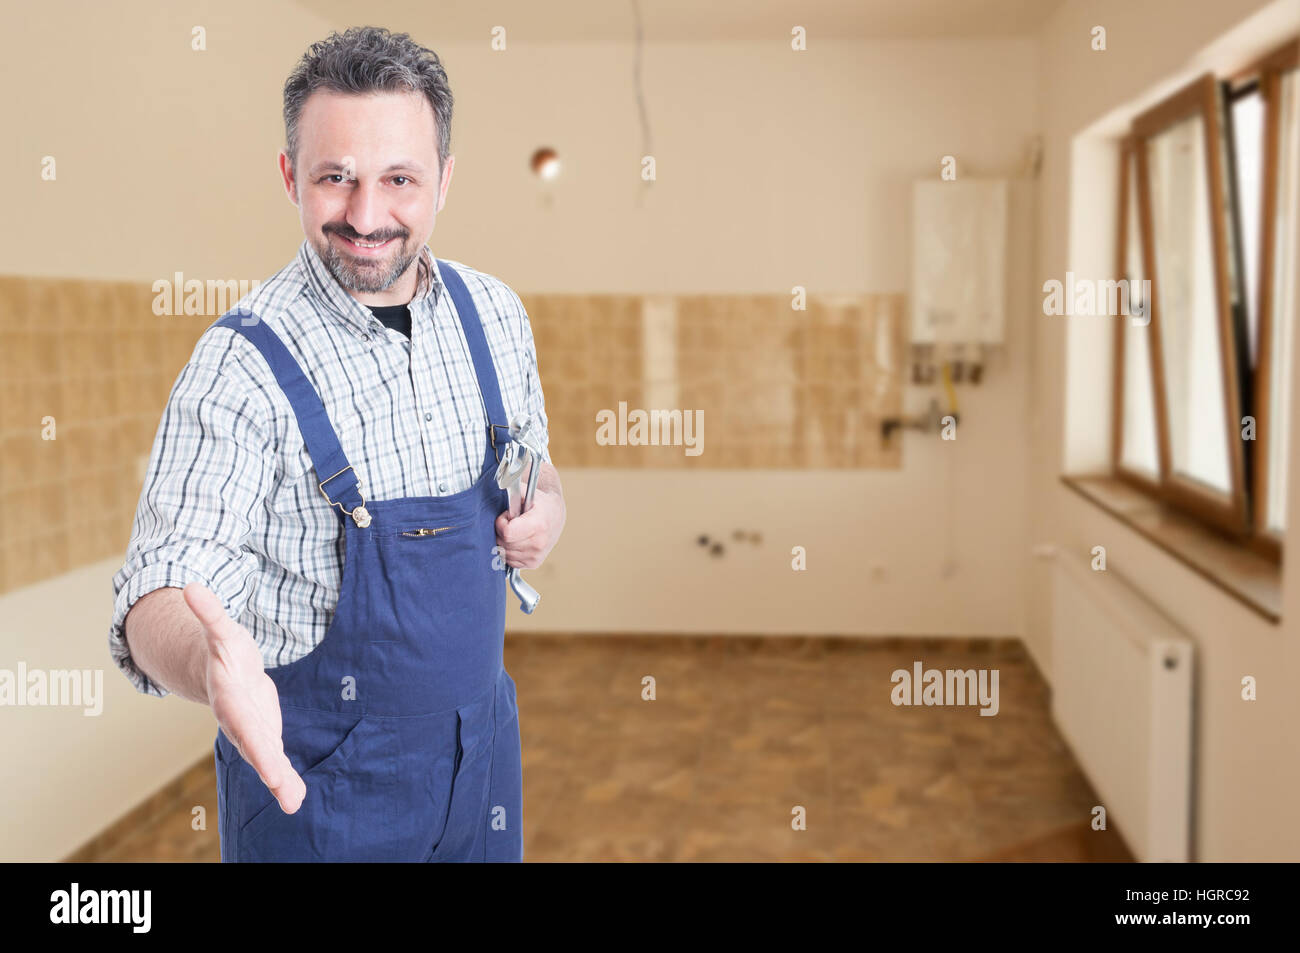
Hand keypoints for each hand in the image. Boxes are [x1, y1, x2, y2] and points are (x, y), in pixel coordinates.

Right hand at [183, 582, 305, 814]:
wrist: (223, 670)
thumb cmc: (224, 649)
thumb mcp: (221, 631)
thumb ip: (210, 613)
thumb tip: (191, 586)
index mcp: (230, 699)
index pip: (243, 722)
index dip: (255, 741)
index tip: (269, 763)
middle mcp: (239, 722)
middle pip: (255, 747)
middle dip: (270, 768)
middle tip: (286, 791)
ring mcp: (252, 732)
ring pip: (266, 760)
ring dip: (281, 782)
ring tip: (295, 803)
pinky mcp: (265, 736)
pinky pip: (276, 760)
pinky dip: (286, 780)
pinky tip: (297, 800)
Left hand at [495, 461, 564, 569]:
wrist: (556, 515)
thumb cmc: (539, 502)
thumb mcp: (528, 491)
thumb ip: (514, 488)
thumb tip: (502, 482)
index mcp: (539, 525)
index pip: (506, 533)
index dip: (502, 523)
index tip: (508, 515)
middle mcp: (539, 543)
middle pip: (503, 543)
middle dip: (501, 531)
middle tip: (512, 521)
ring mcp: (536, 555)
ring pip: (504, 553)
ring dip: (504, 541)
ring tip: (516, 529)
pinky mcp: (533, 563)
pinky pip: (509, 560)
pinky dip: (509, 549)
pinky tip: (518, 539)